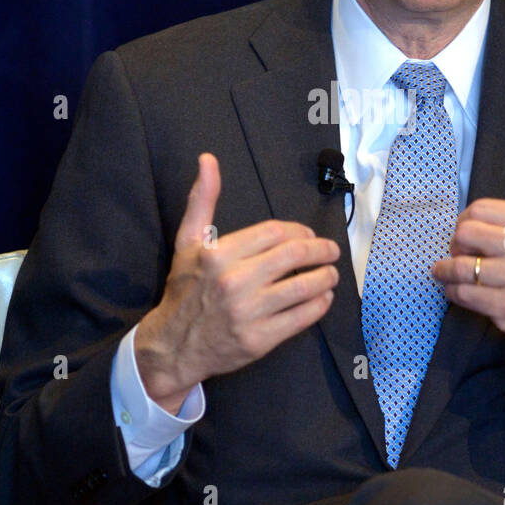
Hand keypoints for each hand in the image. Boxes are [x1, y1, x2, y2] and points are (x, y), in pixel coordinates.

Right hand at [134, 153, 340, 412]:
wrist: (173, 345)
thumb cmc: (185, 290)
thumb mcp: (187, 242)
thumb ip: (202, 200)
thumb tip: (208, 159)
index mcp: (218, 254)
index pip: (275, 232)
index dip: (300, 231)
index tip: (308, 234)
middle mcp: (233, 281)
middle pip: (294, 256)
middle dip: (321, 250)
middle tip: (330, 251)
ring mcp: (247, 312)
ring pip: (303, 287)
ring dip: (325, 277)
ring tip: (331, 274)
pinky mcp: (259, 340)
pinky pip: (301, 318)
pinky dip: (319, 305)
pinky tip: (323, 298)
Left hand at [431, 130, 504, 365]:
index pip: (477, 210)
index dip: (465, 221)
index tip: (470, 232)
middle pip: (464, 235)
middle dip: (456, 245)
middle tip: (463, 253)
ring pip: (460, 267)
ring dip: (448, 271)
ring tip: (452, 272)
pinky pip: (463, 294)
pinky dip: (454, 292)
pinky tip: (462, 290)